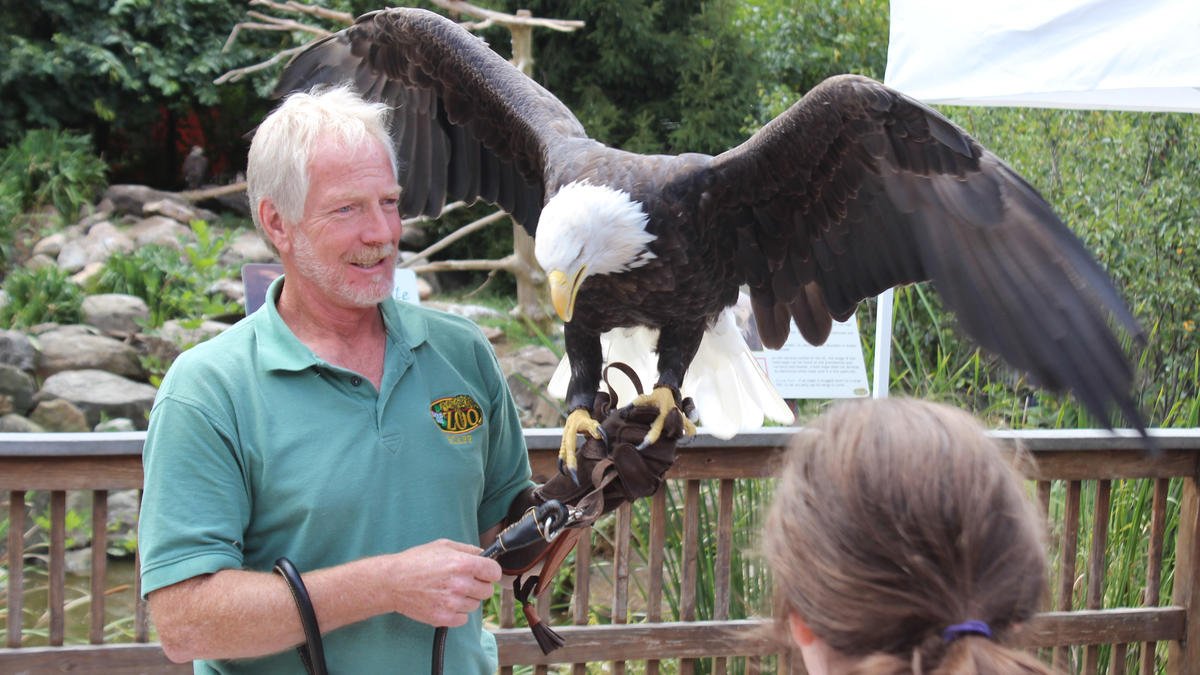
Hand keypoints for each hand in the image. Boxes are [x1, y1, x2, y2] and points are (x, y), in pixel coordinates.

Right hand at [383, 539, 500, 626]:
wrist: (393, 582)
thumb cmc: (416, 561)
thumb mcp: (443, 545)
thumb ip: (467, 549)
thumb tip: (484, 554)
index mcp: (463, 564)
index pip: (494, 572)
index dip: (490, 572)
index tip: (485, 573)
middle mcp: (460, 584)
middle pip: (487, 591)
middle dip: (479, 585)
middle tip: (464, 582)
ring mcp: (452, 603)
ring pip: (475, 605)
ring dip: (467, 599)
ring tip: (450, 591)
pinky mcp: (443, 618)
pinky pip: (463, 619)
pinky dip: (457, 612)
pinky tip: (445, 602)